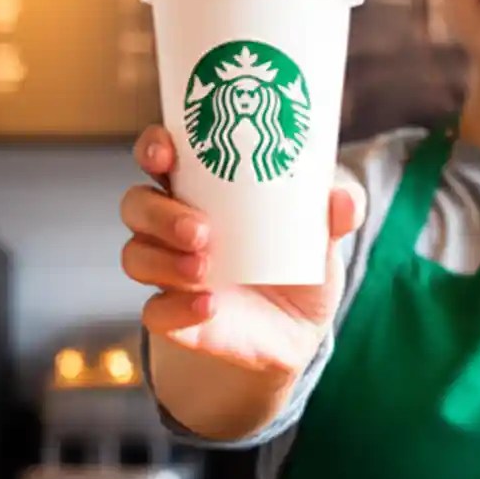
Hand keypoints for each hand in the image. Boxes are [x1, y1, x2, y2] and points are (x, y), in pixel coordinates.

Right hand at [121, 125, 366, 377]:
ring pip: (135, 256)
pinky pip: (154, 313)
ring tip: (205, 266)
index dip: (153, 147)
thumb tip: (344, 200)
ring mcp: (170, 273)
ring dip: (163, 259)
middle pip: (137, 205)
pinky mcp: (175, 318)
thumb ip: (340, 211)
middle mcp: (174, 227)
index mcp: (202, 192)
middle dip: (159, 213)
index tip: (166, 152)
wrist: (300, 330)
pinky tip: (209, 305)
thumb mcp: (325, 234)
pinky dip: (176, 308)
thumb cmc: (299, 263)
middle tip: (201, 229)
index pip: (160, 157)